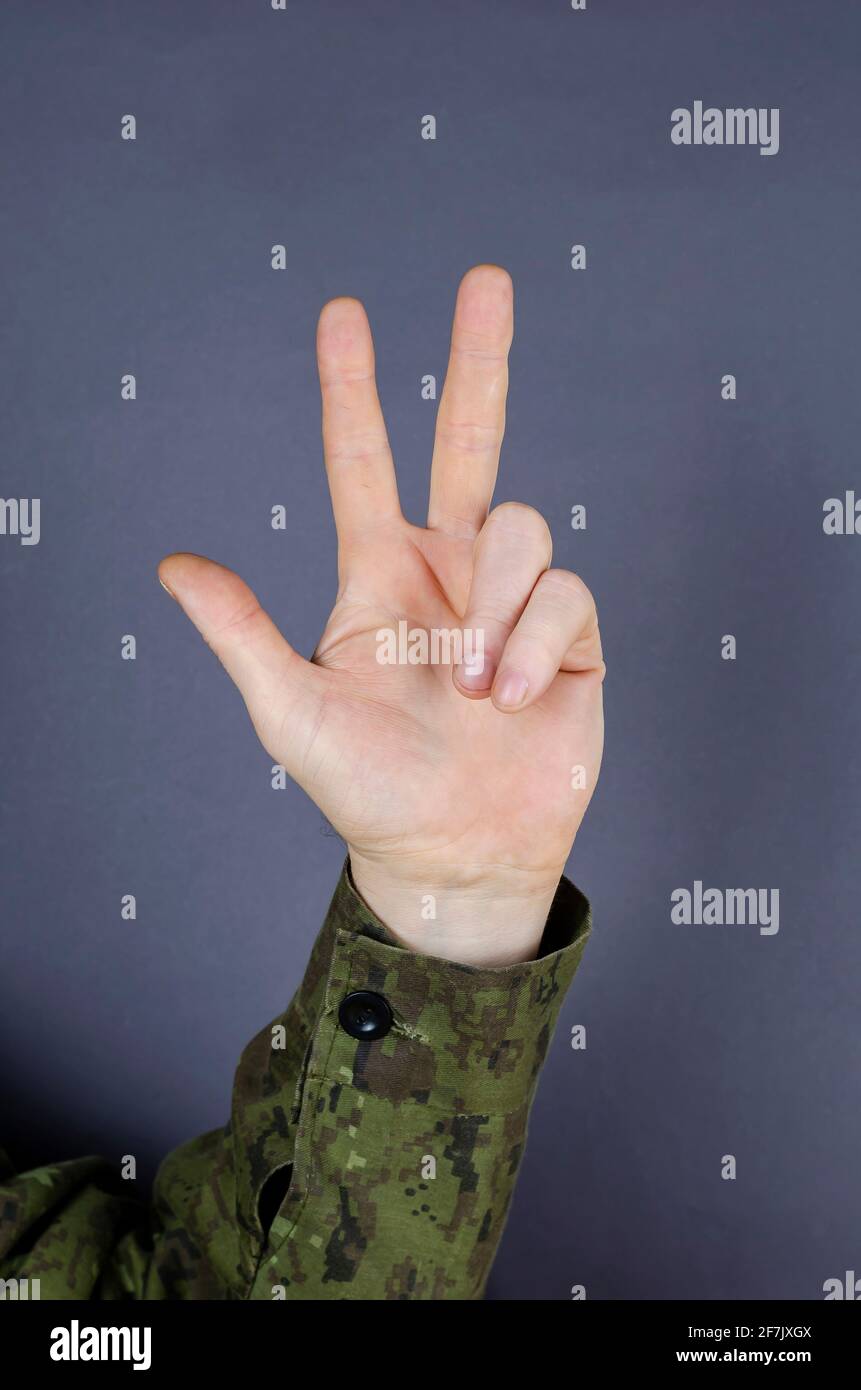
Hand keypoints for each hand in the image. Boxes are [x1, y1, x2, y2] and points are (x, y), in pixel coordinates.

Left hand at [159, 266, 604, 965]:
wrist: (460, 852)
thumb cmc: (370, 789)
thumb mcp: (292, 713)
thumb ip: (242, 634)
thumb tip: (172, 565)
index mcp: (378, 574)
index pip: (362, 461)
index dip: (352, 388)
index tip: (342, 311)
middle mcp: (448, 571)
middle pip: (470, 439)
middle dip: (478, 358)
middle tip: (484, 280)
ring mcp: (512, 598)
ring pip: (521, 525)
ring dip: (494, 610)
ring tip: (471, 688)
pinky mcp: (573, 633)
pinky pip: (566, 594)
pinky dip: (534, 646)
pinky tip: (511, 699)